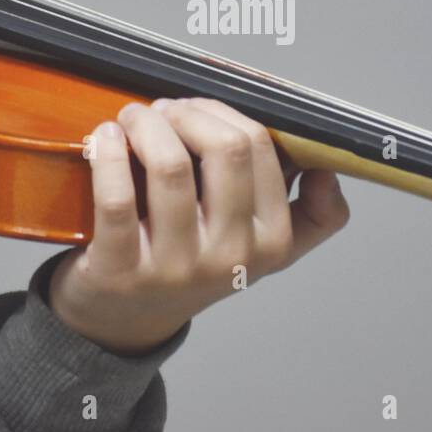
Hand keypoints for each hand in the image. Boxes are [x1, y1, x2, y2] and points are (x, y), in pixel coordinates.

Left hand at [48, 98, 349, 355]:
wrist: (126, 320)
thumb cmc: (193, 262)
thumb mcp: (262, 248)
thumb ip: (310, 214)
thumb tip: (327, 170)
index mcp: (272, 242)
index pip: (263, 148)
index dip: (223, 113)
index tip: (197, 111)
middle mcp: (230, 257)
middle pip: (226, 149)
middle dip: (189, 112)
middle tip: (162, 111)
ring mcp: (176, 267)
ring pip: (171, 166)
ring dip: (146, 124)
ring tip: (132, 119)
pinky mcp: (121, 270)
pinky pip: (117, 198)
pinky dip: (108, 155)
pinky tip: (105, 138)